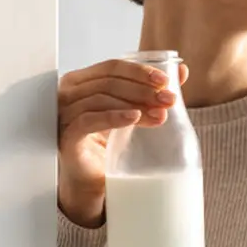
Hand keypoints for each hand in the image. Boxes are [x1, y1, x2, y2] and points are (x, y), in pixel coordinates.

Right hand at [57, 57, 188, 226]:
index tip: (165, 81)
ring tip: (159, 115)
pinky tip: (134, 118)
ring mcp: (65, 114)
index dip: (140, 71)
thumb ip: (152, 91)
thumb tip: (182, 72)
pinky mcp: (66, 136)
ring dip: (134, 104)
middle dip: (143, 90)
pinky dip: (113, 116)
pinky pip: (88, 120)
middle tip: (168, 100)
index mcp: (82, 81)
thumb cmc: (108, 142)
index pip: (112, 67)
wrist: (93, 180)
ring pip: (101, 98)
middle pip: (109, 82)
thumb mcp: (132, 111)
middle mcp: (69, 93)